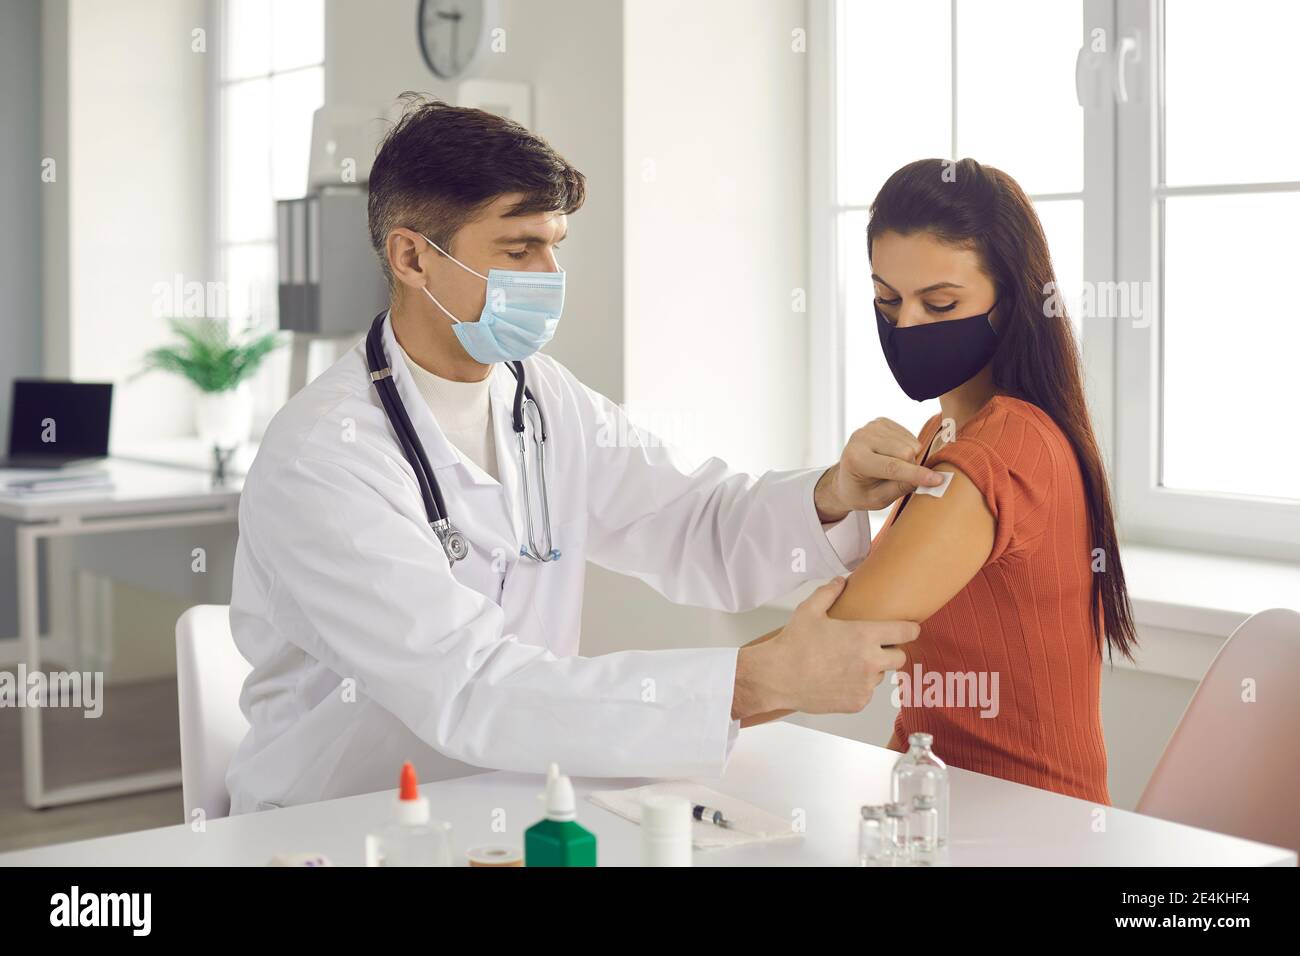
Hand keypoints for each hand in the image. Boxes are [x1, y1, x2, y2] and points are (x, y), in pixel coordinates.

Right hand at [732, 577, 919, 720]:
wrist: (777, 678)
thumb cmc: (792, 645)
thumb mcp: (809, 610)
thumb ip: (829, 592)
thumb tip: (840, 581)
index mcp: (864, 635)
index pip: (906, 632)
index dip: (910, 629)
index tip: (909, 629)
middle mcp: (870, 661)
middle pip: (900, 657)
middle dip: (891, 652)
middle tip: (872, 648)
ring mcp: (865, 685)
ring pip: (880, 676)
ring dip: (870, 670)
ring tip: (845, 664)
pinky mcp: (857, 702)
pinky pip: (865, 693)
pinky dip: (856, 688)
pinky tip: (837, 680)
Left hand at [814, 417, 944, 519]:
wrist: (845, 477)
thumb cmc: (860, 492)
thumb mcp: (878, 499)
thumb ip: (901, 488)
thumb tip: (930, 480)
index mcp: (855, 459)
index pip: (892, 467)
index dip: (917, 474)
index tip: (938, 480)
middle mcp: (861, 438)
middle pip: (906, 452)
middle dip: (911, 468)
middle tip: (898, 479)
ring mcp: (871, 426)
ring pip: (911, 443)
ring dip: (909, 459)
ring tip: (892, 468)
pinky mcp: (881, 422)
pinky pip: (910, 436)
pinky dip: (908, 449)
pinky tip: (893, 456)